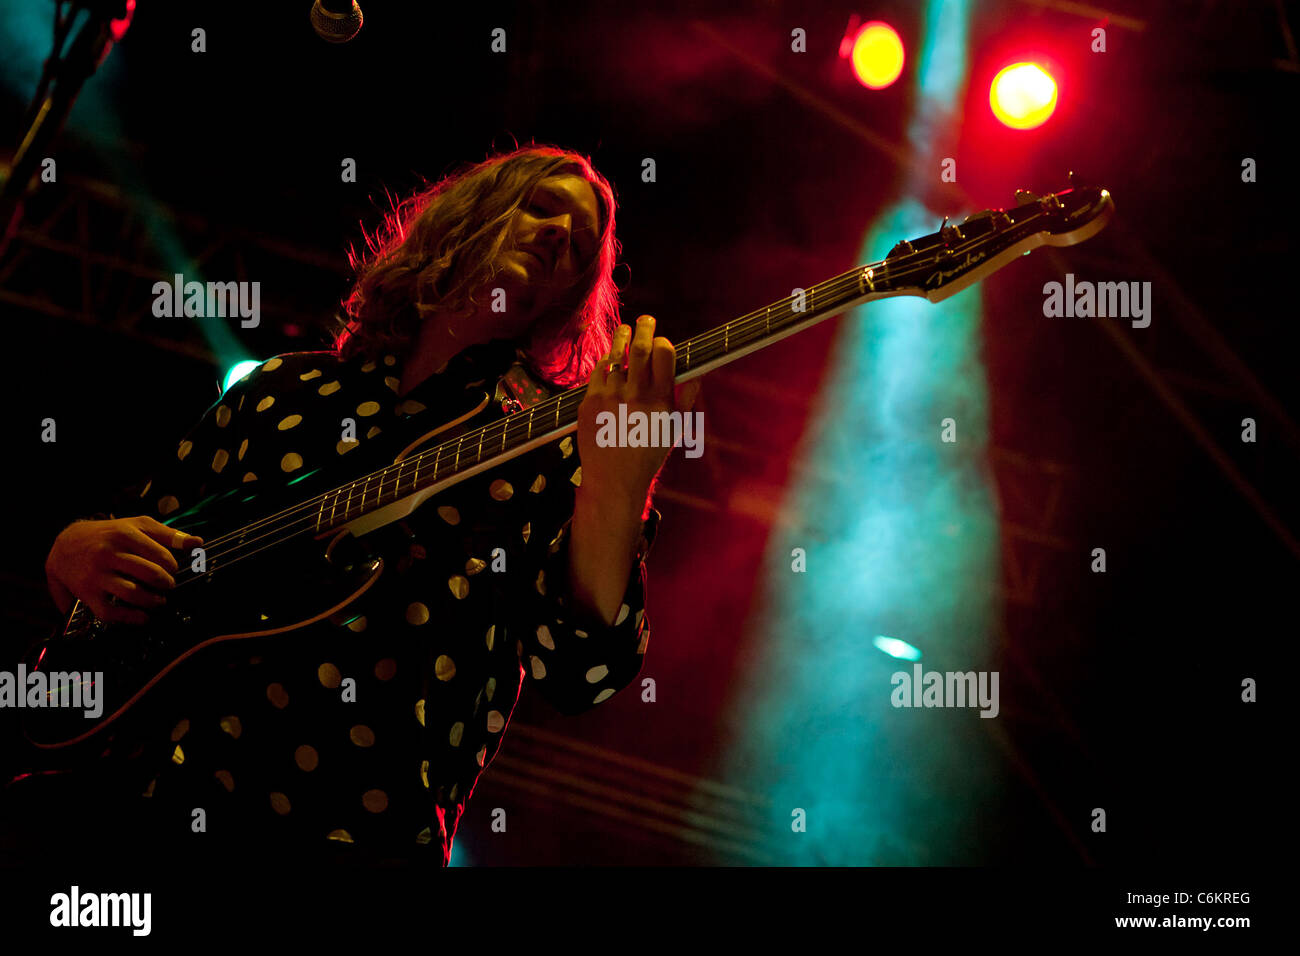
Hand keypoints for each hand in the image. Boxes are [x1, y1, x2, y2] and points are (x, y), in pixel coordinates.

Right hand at [45, 516, 203, 624]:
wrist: (66, 545)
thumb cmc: (110, 534)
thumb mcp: (138, 525)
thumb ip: (168, 534)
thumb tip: (198, 542)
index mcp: (124, 535)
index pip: (161, 556)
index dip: (173, 566)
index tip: (172, 570)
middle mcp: (109, 554)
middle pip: (150, 574)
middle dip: (167, 584)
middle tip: (168, 585)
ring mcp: (97, 575)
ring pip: (133, 594)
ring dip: (153, 601)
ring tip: (159, 600)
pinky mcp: (87, 594)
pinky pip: (111, 612)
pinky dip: (132, 618)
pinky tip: (144, 616)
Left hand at [577, 314, 701, 506]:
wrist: (614, 480)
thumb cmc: (647, 456)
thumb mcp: (674, 431)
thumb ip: (686, 401)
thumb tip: (696, 376)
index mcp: (660, 401)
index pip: (664, 354)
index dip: (663, 342)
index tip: (662, 341)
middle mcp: (635, 395)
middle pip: (639, 347)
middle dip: (644, 327)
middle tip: (646, 319)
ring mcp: (610, 397)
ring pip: (615, 356)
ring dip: (621, 339)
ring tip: (625, 330)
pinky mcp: (589, 403)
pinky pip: (598, 373)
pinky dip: (606, 363)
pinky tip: (611, 360)